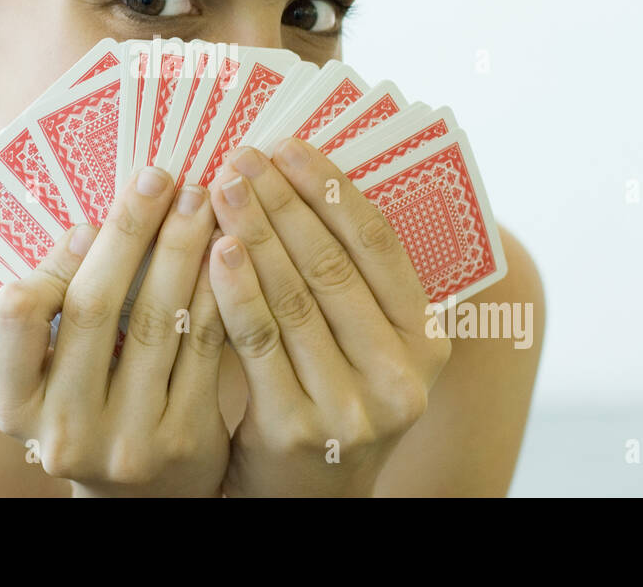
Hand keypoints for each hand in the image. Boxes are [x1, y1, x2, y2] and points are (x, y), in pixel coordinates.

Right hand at [0, 166, 229, 496]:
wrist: (145, 502)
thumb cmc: (95, 411)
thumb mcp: (55, 377)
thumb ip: (63, 313)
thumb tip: (94, 228)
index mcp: (16, 405)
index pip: (14, 316)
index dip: (53, 260)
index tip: (89, 220)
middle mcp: (64, 429)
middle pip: (95, 306)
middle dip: (129, 232)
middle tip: (159, 177)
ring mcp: (127, 440)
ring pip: (158, 320)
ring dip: (181, 248)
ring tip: (200, 199)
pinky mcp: (185, 440)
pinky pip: (204, 346)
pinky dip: (215, 290)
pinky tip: (228, 250)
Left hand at [205, 138, 451, 496]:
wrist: (303, 496)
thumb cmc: (325, 394)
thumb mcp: (362, 344)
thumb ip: (349, 279)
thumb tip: (301, 176)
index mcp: (427, 339)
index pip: (379, 245)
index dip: (331, 190)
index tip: (289, 146)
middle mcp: (402, 374)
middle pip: (332, 265)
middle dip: (282, 202)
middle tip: (242, 156)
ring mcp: (353, 405)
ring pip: (294, 297)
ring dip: (255, 232)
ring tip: (223, 187)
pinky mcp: (299, 427)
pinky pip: (260, 342)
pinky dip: (236, 289)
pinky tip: (215, 249)